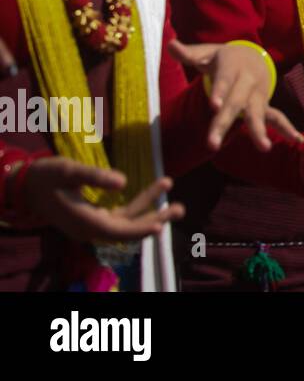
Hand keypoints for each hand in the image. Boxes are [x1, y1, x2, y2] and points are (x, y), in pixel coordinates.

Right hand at [23, 159, 184, 242]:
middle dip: (155, 220)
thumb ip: (95, 176)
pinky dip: (138, 207)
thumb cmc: (46, 175)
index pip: (118, 231)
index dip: (139, 229)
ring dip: (150, 212)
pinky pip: (120, 216)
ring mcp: (92, 224)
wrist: (26, 185)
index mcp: (84, 221)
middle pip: (128, 230)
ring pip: (126, 222)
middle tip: (181, 208)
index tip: (160, 224)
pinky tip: (153, 195)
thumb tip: (123, 182)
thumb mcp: (69, 170)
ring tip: (174, 202)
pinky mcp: (93, 217)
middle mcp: (90, 228)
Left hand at [169, 39, 302, 150]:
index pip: (225, 81)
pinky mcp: (263, 105)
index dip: (220, 92)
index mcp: (233, 67)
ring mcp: (258, 95)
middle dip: (225, 123)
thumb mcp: (207, 53)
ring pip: (257, 114)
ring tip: (264, 148)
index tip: (214, 106)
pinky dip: (288, 128)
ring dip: (259, 131)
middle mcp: (248, 82)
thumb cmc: (223, 58)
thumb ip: (189, 53)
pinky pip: (277, 118)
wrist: (252, 56)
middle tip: (212, 144)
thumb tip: (170, 45)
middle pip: (236, 104)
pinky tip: (298, 139)